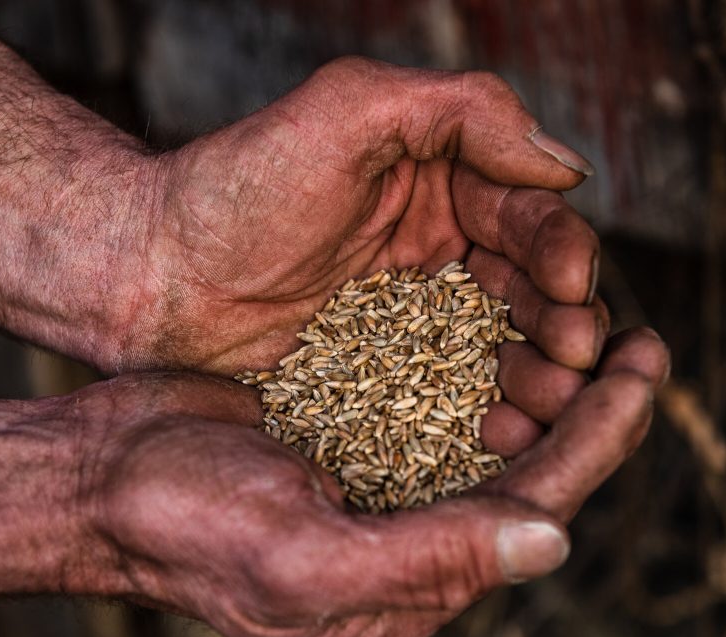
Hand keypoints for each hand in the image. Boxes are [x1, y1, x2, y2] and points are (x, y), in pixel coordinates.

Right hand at [79, 328, 667, 636]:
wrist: (103, 477)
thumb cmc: (184, 526)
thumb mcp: (302, 555)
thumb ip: (427, 560)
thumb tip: (550, 544)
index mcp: (408, 590)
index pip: (534, 510)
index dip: (598, 439)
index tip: (644, 367)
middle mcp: (408, 547)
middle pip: (528, 476)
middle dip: (588, 409)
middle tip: (635, 341)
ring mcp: (381, 495)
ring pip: (491, 439)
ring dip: (541, 384)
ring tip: (581, 324)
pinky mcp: (354, 447)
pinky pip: (439, 409)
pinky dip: (478, 370)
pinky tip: (501, 328)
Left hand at [121, 57, 605, 406]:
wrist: (149, 273)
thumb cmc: (238, 184)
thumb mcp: (349, 111)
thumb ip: (462, 112)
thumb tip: (566, 164)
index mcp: (441, 183)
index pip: (530, 216)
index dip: (562, 251)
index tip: (569, 289)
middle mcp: (436, 251)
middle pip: (531, 290)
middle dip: (564, 323)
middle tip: (576, 361)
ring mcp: (410, 320)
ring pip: (502, 349)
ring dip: (539, 376)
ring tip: (549, 407)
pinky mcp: (382, 377)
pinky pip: (449, 396)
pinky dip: (484, 416)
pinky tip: (501, 438)